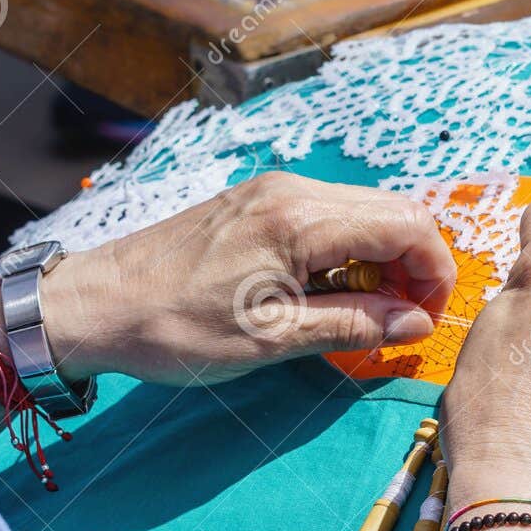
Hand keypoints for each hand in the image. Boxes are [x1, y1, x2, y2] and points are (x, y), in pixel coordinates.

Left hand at [38, 172, 456, 386]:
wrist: (96, 304)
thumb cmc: (176, 328)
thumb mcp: (273, 340)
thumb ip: (355, 326)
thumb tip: (416, 323)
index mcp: (300, 220)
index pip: (408, 226)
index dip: (434, 274)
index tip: (426, 319)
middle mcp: (294, 191)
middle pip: (395, 212)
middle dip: (416, 266)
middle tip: (404, 321)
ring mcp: (275, 192)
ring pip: (366, 213)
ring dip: (385, 262)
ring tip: (367, 315)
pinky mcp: (260, 203)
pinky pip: (333, 218)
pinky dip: (352, 254)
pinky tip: (332, 294)